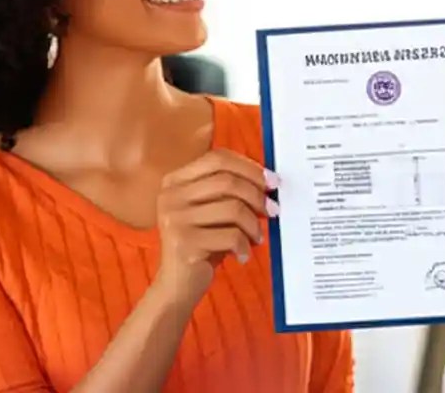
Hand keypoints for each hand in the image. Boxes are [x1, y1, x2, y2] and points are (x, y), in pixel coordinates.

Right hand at [154, 149, 279, 308]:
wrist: (177, 285)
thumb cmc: (202, 244)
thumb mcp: (211, 211)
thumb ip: (230, 191)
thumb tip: (269, 180)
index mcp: (175, 181)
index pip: (217, 158)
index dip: (249, 167)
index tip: (272, 181)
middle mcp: (170, 196)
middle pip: (227, 181)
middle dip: (257, 195)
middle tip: (273, 209)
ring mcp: (175, 219)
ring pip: (233, 208)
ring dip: (254, 224)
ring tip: (256, 237)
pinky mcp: (184, 243)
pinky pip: (231, 235)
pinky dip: (244, 245)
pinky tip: (243, 254)